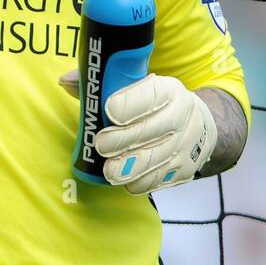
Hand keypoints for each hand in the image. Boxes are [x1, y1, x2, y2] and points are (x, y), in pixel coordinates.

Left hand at [59, 70, 216, 192]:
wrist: (199, 125)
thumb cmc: (156, 105)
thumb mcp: (138, 88)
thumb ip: (102, 85)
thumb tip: (65, 82)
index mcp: (169, 90)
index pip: (152, 94)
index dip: (130, 103)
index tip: (109, 110)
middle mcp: (182, 116)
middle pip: (152, 130)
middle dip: (123, 139)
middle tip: (101, 145)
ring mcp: (186, 145)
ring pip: (157, 159)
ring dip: (130, 167)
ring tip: (110, 171)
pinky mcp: (186, 169)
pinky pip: (161, 180)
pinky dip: (141, 182)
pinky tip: (127, 180)